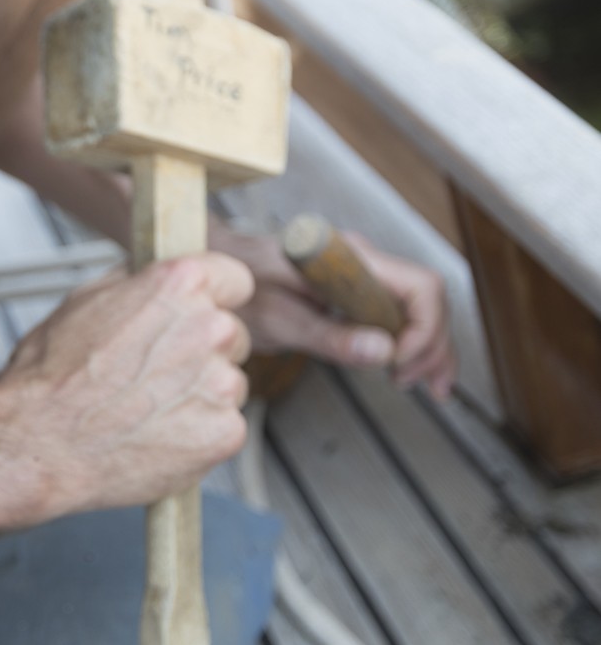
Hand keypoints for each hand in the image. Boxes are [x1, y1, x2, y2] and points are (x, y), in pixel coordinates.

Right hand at [0, 253, 253, 518]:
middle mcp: (209, 328)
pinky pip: (223, 427)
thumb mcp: (84, 300)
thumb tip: (154, 277)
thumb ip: (137, 283)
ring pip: (226, 384)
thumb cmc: (50, 375)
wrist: (38, 440)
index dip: (215, 297)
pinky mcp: (225, 432)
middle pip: (231, 334)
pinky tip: (154, 433)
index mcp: (180, 286)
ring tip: (145, 407)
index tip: (201, 312)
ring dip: (197, 394)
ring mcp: (221, 383)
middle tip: (152, 371)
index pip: (234, 279)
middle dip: (200, 350)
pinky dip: (195, 434)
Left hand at [210, 224, 457, 397]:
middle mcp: (362, 258)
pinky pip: (395, 308)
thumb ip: (330, 336)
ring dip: (428, 346)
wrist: (213, 265)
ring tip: (428, 386)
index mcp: (348, 258)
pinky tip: (410, 368)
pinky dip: (410, 339)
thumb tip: (385, 353)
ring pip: (418, 305)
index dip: (424, 330)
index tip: (399, 364)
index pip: (420, 286)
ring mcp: (361, 269)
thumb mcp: (277, 321)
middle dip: (432, 345)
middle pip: (427, 298)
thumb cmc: (234, 286)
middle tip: (413, 384)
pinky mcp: (354, 283)